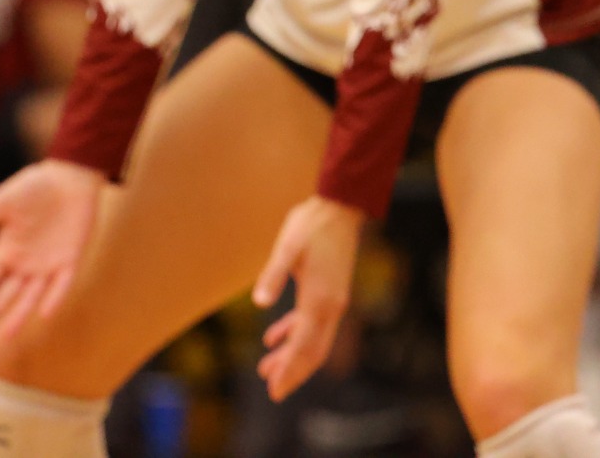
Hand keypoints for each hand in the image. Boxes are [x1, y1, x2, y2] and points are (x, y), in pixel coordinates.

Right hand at [0, 159, 104, 344]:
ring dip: (19, 314)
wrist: (69, 175)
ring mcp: (48, 263)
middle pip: (6, 293)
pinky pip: (63, 283)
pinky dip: (55, 297)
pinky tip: (46, 313)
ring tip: (6, 336)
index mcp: (6, 251)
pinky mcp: (71, 258)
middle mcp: (25, 264)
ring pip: (32, 295)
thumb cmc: (33, 188)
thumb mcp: (1, 205)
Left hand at [251, 196, 364, 400]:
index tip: (275, 391)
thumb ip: (273, 275)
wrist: (340, 207)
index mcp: (320, 300)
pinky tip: (274, 337)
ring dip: (293, 356)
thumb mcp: (287, 247)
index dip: (289, 370)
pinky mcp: (330, 291)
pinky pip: (315, 323)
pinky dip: (296, 334)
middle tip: (274, 392)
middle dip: (294, 373)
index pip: (304, 346)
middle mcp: (331, 306)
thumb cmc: (311, 226)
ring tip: (267, 369)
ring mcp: (334, 299)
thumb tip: (259, 302)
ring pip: (315, 339)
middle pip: (314, 350)